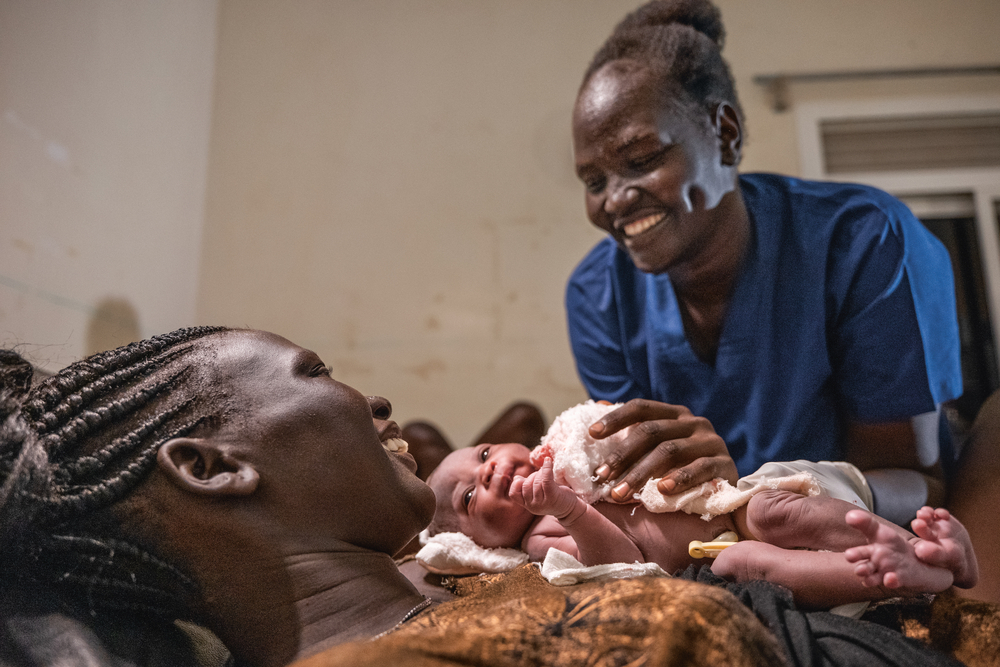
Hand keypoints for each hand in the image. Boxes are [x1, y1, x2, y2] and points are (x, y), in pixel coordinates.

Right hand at [509, 458, 580, 519]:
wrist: (570, 508)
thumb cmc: (553, 497)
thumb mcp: (537, 493)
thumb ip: (527, 487)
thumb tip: (516, 478)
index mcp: (527, 505)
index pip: (513, 493)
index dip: (516, 484)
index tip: (525, 479)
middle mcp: (533, 506)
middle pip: (526, 484)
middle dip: (533, 476)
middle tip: (541, 475)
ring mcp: (542, 503)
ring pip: (536, 481)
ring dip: (541, 473)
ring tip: (548, 474)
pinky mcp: (552, 497)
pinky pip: (546, 478)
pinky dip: (546, 468)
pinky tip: (548, 461)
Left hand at [589, 399, 735, 501]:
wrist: (725, 488)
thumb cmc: (682, 466)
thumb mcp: (656, 446)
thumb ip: (631, 428)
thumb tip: (598, 404)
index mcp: (674, 414)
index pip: (641, 407)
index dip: (616, 418)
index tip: (591, 434)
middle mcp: (693, 422)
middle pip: (651, 431)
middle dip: (622, 455)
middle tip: (601, 476)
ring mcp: (711, 441)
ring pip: (670, 451)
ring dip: (640, 473)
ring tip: (620, 494)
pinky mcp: (725, 464)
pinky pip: (700, 468)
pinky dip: (680, 478)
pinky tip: (662, 490)